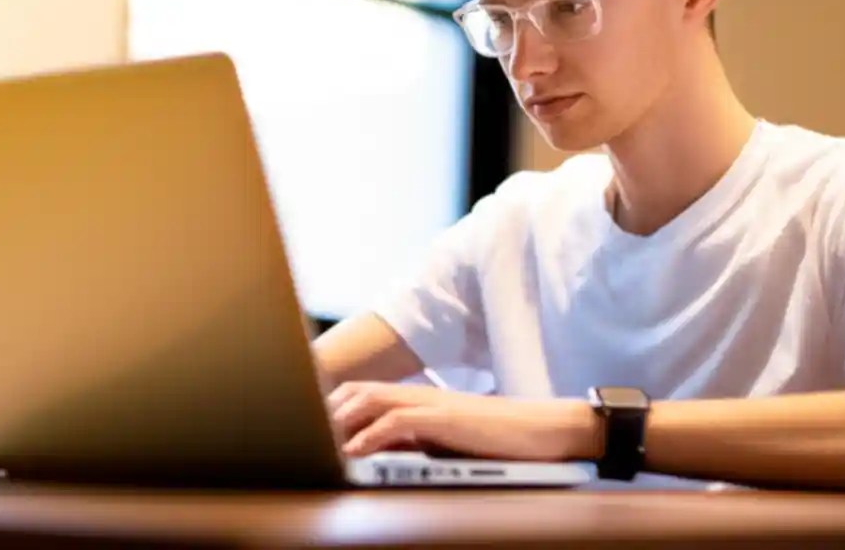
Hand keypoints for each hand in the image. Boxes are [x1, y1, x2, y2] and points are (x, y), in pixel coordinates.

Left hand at [328, 381, 599, 460]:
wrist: (542, 431)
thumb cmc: (498, 440)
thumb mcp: (446, 440)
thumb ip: (414, 440)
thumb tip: (378, 452)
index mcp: (418, 398)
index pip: (363, 392)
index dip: (332, 406)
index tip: (308, 425)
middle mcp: (419, 394)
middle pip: (358, 391)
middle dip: (327, 411)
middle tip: (302, 434)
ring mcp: (431, 403)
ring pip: (371, 401)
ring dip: (341, 421)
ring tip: (319, 442)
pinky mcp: (444, 418)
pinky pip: (398, 421)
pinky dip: (371, 435)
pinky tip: (355, 451)